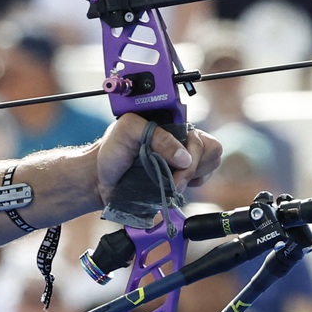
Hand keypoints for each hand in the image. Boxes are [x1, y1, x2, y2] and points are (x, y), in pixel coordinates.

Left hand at [94, 114, 221, 200]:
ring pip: (210, 166)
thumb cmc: (110, 152)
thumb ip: (157, 136)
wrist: (99, 180)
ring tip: (171, 183)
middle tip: (173, 180)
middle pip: (211, 151)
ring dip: (192, 178)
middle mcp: (180, 140)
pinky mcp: (179, 178)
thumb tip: (184, 158)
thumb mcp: (128, 131)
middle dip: (193, 169)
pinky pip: (201, 180)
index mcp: (171, 125)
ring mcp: (181, 160)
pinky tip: (174, 186)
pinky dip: (192, 185)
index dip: (193, 153)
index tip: (176, 165)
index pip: (200, 136)